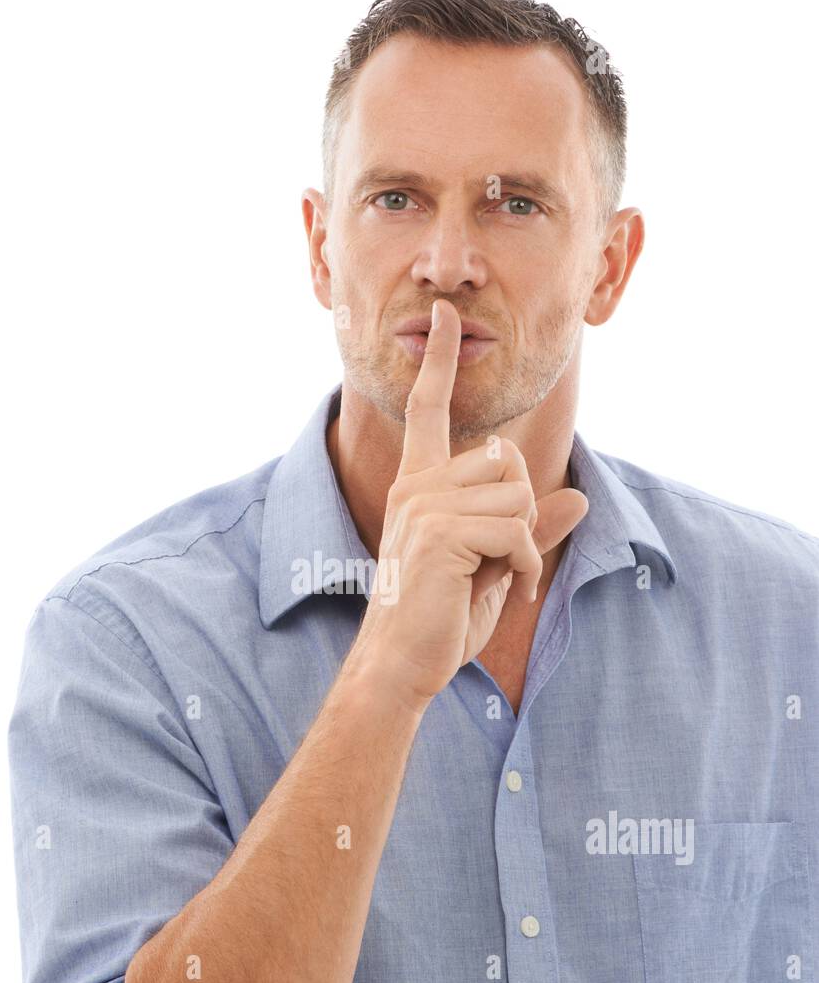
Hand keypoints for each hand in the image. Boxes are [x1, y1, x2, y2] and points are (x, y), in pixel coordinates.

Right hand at [351, 297, 588, 711]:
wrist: (403, 664)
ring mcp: (424, 507)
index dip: (439, 361)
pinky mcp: (438, 533)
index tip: (444, 317)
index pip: (430, 409)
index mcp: (420, 485)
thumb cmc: (441, 619)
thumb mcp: (496, 569)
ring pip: (517, 495)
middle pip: (508, 460)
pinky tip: (511, 591)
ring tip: (504, 578)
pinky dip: (526, 565)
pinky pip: (515, 530)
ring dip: (526, 543)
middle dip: (524, 511)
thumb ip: (530, 531)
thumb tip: (579, 501)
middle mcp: (417, 486)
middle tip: (505, 558)